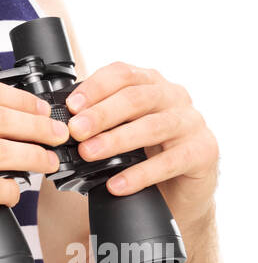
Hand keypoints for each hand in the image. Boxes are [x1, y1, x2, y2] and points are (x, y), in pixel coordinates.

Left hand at [64, 62, 218, 230]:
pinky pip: (170, 162)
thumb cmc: (146, 151)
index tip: (71, 105)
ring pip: (152, 127)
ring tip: (88, 153)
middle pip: (136, 98)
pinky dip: (140, 174)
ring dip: (116, 140)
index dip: (95, 87)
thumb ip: (100, 119)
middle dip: (101, 114)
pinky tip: (117, 183)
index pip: (122, 73)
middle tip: (75, 131)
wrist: (181, 189)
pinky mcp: (203, 151)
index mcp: (151, 83)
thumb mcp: (122, 128)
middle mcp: (174, 96)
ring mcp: (192, 122)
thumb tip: (60, 121)